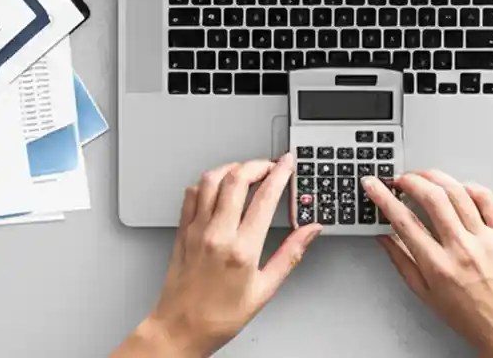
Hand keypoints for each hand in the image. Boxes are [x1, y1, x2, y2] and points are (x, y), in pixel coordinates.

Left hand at [113, 155, 321, 357]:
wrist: (182, 328)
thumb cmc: (220, 315)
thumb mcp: (265, 288)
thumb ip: (290, 253)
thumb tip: (310, 231)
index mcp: (242, 250)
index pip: (265, 198)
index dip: (280, 174)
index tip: (287, 164)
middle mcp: (217, 235)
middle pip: (236, 179)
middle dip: (257, 165)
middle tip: (269, 166)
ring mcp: (196, 230)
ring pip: (211, 180)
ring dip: (231, 168)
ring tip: (245, 172)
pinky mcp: (182, 231)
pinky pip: (191, 194)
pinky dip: (206, 183)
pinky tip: (217, 188)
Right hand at [364, 171, 492, 357]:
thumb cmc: (467, 315)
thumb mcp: (424, 293)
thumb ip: (401, 261)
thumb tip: (383, 237)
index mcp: (437, 266)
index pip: (403, 220)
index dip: (383, 197)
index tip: (374, 185)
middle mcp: (461, 249)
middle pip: (432, 197)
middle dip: (410, 180)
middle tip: (400, 179)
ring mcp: (484, 239)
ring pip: (457, 192)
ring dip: (435, 177)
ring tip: (424, 177)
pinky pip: (486, 198)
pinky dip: (469, 186)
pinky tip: (458, 188)